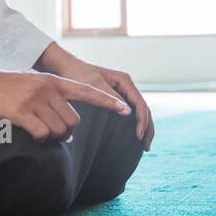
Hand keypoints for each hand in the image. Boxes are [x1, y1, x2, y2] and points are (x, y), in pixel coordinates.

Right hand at [0, 52, 131, 142]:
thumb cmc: (5, 86)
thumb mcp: (33, 84)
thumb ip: (52, 95)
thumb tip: (68, 119)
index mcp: (53, 81)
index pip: (86, 91)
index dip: (107, 102)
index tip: (125, 110)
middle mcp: (48, 88)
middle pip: (73, 121)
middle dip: (66, 131)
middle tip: (51, 130)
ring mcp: (35, 100)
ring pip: (60, 130)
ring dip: (52, 137)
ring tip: (37, 130)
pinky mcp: (22, 112)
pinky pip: (43, 134)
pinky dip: (39, 138)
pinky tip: (28, 132)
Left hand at [34, 43, 154, 151]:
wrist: (68, 68)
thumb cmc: (79, 76)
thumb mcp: (93, 86)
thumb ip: (110, 97)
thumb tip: (128, 112)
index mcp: (124, 81)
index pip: (140, 103)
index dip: (142, 120)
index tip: (138, 136)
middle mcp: (127, 85)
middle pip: (144, 108)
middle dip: (147, 127)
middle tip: (146, 147)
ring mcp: (123, 91)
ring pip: (140, 111)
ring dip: (145, 127)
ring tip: (144, 146)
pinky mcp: (117, 97)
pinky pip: (132, 111)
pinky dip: (136, 124)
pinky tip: (134, 137)